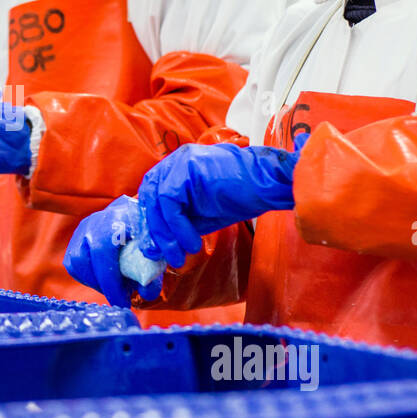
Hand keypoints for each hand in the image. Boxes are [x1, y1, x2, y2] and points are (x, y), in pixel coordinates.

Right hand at [65, 196, 163, 306]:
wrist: (137, 216)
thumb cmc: (149, 235)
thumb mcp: (156, 252)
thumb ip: (153, 272)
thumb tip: (145, 293)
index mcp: (117, 218)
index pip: (102, 251)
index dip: (110, 282)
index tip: (123, 303)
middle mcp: (95, 220)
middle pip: (84, 260)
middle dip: (102, 285)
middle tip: (120, 296)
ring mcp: (83, 228)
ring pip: (76, 263)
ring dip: (94, 282)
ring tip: (114, 285)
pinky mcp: (76, 238)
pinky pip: (73, 264)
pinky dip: (88, 277)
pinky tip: (105, 279)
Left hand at [138, 135, 305, 266]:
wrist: (267, 184)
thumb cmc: (239, 198)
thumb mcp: (200, 215)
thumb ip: (177, 225)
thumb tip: (154, 248)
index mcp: (176, 169)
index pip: (151, 195)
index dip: (152, 223)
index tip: (159, 248)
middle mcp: (174, 161)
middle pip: (149, 197)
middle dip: (156, 231)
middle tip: (169, 256)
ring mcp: (180, 162)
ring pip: (157, 202)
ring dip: (167, 234)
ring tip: (182, 254)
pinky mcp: (188, 168)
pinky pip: (170, 202)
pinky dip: (178, 227)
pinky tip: (193, 242)